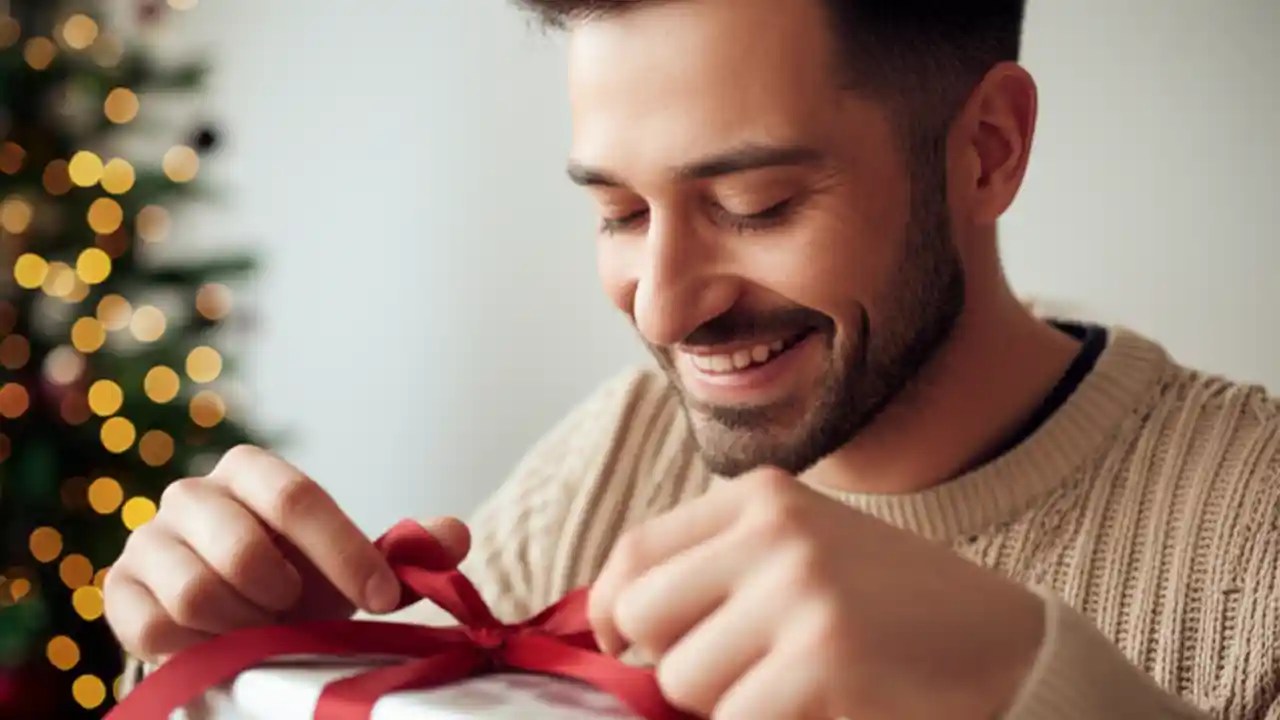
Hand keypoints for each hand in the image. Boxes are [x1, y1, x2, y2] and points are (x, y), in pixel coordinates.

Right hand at [104, 445, 470, 663]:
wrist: (226, 617)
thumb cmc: (295, 580)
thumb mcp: (348, 564)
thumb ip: (404, 550)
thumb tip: (454, 537)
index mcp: (251, 471)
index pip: (298, 498)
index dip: (345, 551)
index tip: (382, 597)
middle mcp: (190, 494)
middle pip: (241, 546)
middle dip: (283, 593)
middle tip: (296, 608)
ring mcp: (145, 540)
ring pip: (196, 593)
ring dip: (241, 623)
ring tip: (257, 623)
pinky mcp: (116, 591)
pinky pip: (156, 629)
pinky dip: (198, 646)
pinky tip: (219, 641)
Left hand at [589, 468, 1044, 719]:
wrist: (1007, 648)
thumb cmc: (889, 613)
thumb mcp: (801, 560)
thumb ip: (717, 573)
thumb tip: (609, 625)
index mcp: (762, 496)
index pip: (635, 552)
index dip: (610, 611)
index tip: (621, 650)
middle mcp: (775, 528)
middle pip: (641, 613)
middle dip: (663, 665)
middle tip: (725, 681)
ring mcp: (801, 587)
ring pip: (681, 678)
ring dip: (722, 706)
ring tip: (788, 691)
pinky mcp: (825, 654)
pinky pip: (736, 719)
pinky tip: (819, 709)